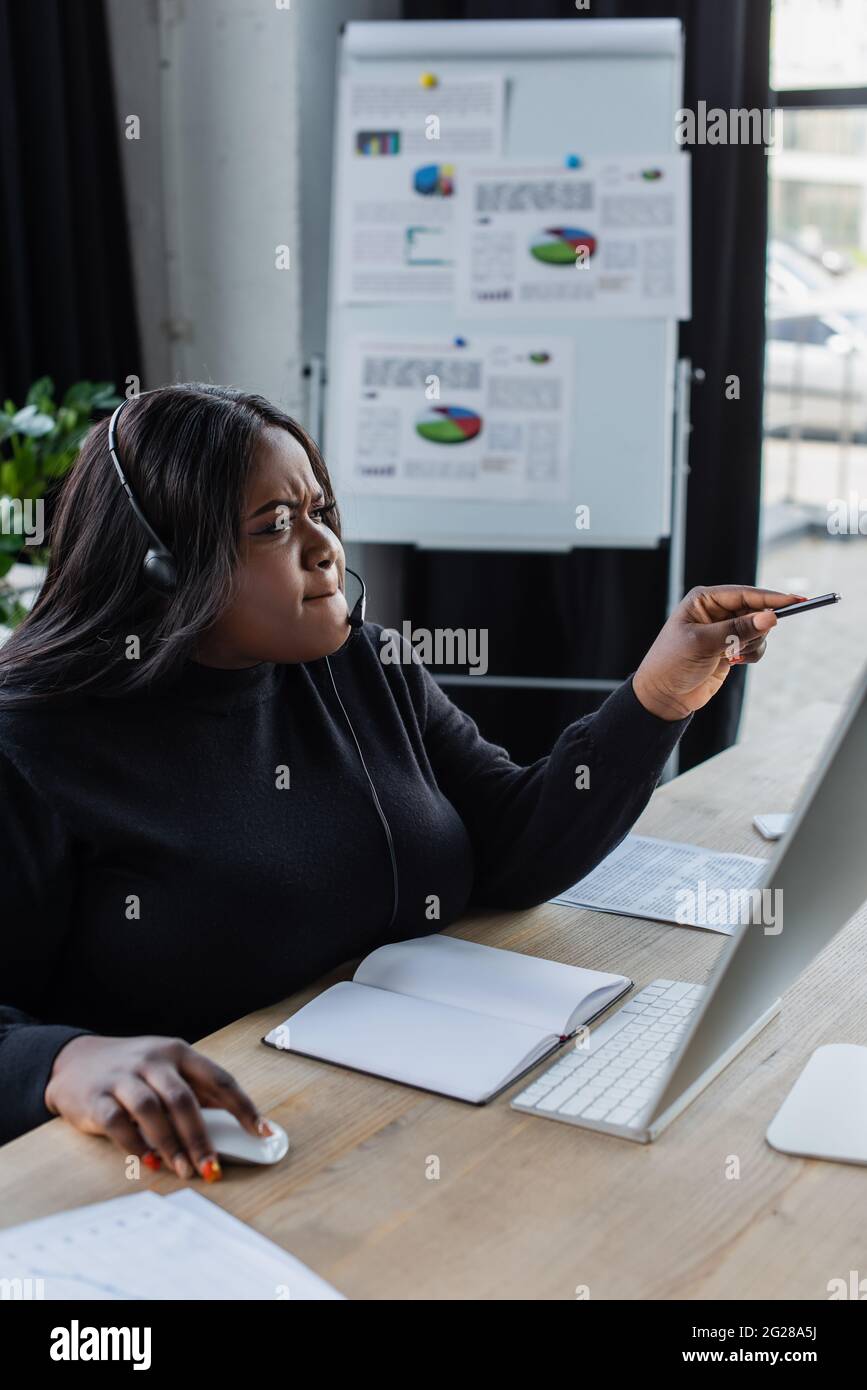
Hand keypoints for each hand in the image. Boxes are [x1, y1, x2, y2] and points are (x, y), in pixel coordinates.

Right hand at [44, 1034, 269, 1180]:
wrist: (74, 1062)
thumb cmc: (132, 1070)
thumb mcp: (167, 1069)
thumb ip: (197, 1090)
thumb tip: (237, 1120)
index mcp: (179, 1052)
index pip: (219, 1079)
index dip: (243, 1107)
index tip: (261, 1132)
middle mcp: (153, 1060)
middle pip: (183, 1099)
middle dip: (201, 1137)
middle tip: (211, 1167)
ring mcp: (123, 1077)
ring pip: (152, 1110)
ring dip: (171, 1144)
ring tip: (183, 1170)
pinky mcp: (96, 1098)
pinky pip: (118, 1123)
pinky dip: (136, 1145)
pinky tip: (148, 1161)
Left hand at [632, 584, 806, 720]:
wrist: (664, 696)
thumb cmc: (673, 664)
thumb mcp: (704, 643)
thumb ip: (738, 630)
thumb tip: (771, 617)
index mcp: (704, 600)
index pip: (745, 594)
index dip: (771, 598)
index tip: (796, 601)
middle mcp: (716, 611)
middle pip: (756, 610)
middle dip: (756, 629)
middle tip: (740, 645)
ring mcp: (725, 629)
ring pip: (759, 629)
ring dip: (753, 644)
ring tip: (730, 656)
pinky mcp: (731, 647)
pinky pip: (756, 645)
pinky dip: (752, 654)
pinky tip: (734, 662)